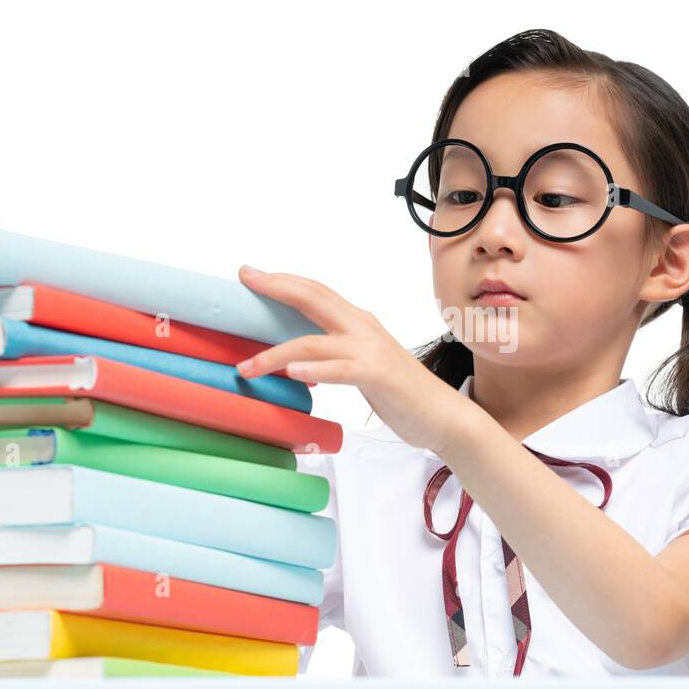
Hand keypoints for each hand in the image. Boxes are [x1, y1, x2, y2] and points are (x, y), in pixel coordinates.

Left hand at [235, 265, 473, 454]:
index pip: (315, 293)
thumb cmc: (401, 393)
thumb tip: (297, 361)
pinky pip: (339, 369)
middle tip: (245, 278)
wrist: (443, 415)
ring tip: (246, 367)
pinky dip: (314, 370)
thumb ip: (335, 356)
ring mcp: (370, 350)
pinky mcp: (377, 376)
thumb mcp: (362, 364)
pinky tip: (292, 374)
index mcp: (358, 323)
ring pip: (313, 342)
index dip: (283, 280)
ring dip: (275, 354)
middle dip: (276, 287)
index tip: (251, 273)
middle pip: (313, 299)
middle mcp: (362, 328)